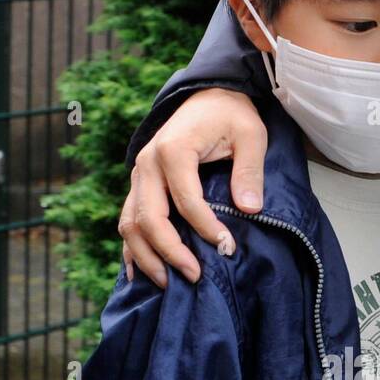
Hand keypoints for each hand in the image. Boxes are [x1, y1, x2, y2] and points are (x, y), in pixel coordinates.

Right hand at [120, 87, 266, 285]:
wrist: (208, 96)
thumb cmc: (231, 116)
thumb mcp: (251, 135)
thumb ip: (250, 170)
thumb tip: (250, 208)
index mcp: (173, 149)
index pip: (186, 200)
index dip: (205, 228)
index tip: (227, 247)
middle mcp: (147, 163)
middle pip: (149, 218)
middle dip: (170, 252)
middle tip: (195, 277)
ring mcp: (139, 176)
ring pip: (131, 224)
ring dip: (147, 257)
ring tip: (170, 284)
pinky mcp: (138, 186)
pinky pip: (128, 221)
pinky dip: (131, 249)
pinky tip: (139, 275)